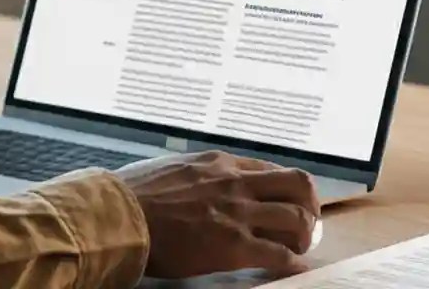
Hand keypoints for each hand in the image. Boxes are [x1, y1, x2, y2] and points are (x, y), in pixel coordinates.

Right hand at [116, 151, 319, 278]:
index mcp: (220, 163)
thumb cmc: (134, 194)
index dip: (286, 188)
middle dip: (310, 205)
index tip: (288, 202)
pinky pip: (279, 253)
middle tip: (305, 224)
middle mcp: (236, 182)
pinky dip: (291, 261)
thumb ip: (197, 173)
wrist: (118, 216)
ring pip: (297, 218)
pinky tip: (289, 266)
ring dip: (304, 235)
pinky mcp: (234, 246)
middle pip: (298, 184)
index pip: (271, 169)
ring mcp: (237, 213)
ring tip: (297, 248)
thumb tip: (200, 183)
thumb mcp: (173, 168)